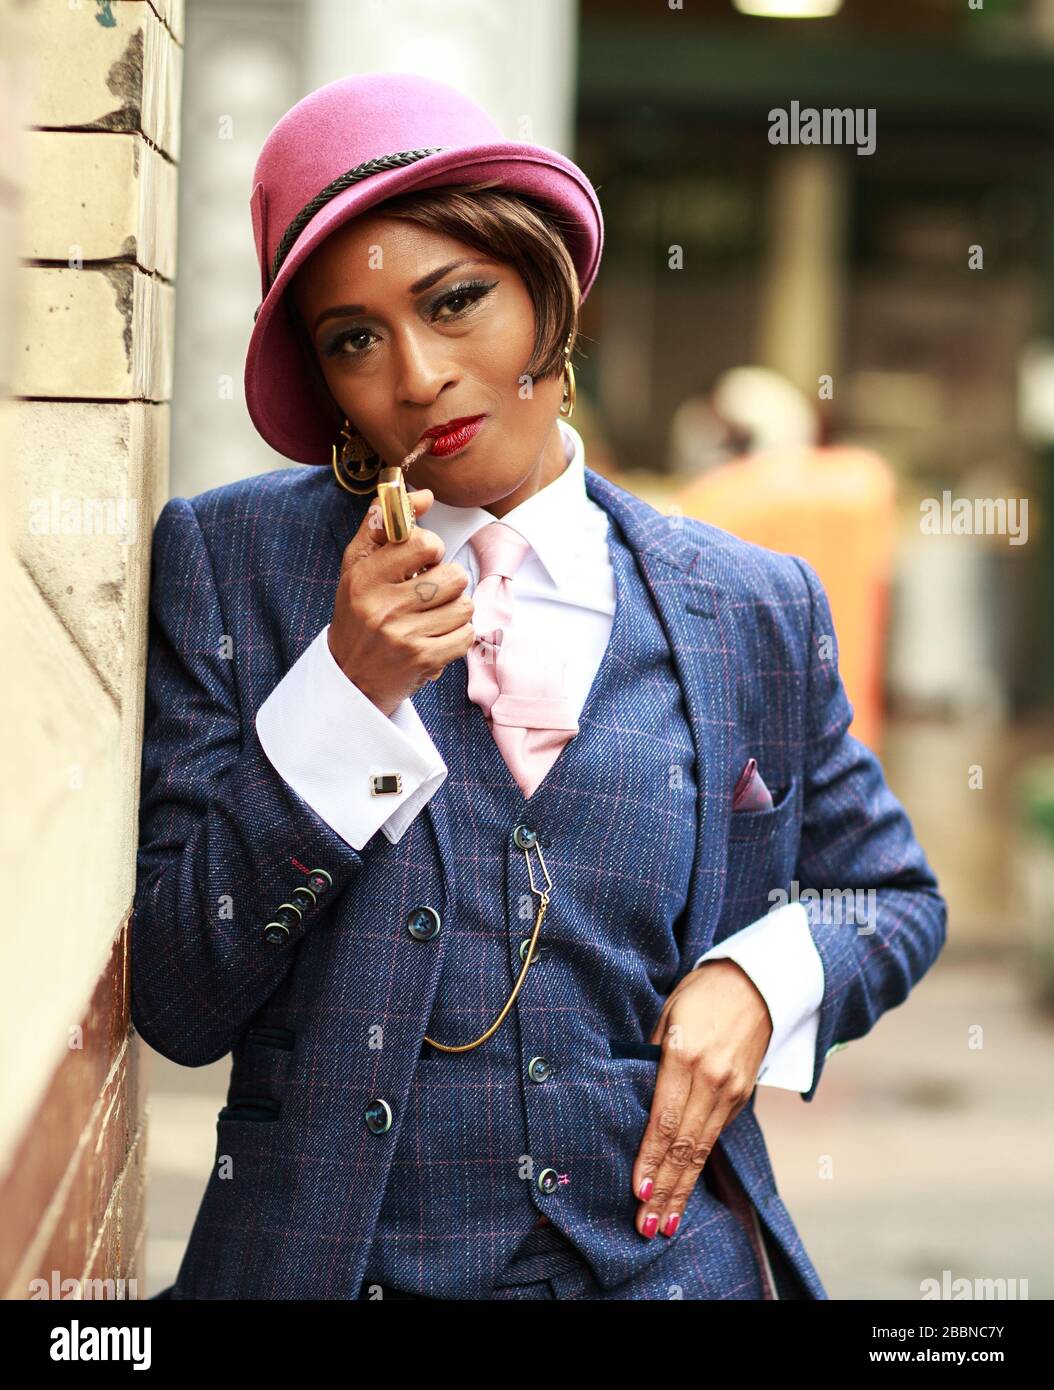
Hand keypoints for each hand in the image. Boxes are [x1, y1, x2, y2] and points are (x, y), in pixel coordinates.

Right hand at [327, 487, 475, 716]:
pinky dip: (458, 635)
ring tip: (432, 617)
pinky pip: (466, 635)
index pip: (423, 543)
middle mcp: (383, 605)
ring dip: (454, 610)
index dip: (431, 550)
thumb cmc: (357, 614)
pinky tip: (437, 637)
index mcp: (365, 576)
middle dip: (447, 583)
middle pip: (452, 576)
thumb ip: (385, 524)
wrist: (349, 677)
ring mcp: (403, 635)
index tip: (420, 563)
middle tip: (428, 593)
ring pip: (463, 606)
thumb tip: (424, 495)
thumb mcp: (357, 566)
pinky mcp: (422, 660)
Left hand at [631, 959, 772, 1239]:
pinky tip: (687, 1189)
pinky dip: (700, 1168)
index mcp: (687, 1056)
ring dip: (683, 1190)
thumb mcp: (667, 1012)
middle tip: (645, 1226)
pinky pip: (715, 1137)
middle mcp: (713, 1079)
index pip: (665, 1119)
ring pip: (702, 1149)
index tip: (637, 1190)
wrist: (759, 982)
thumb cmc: (701, 992)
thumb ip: (651, 1055)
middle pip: (685, 1145)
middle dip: (665, 1189)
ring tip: (664, 1223)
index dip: (650, 1158)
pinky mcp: (744, 1095)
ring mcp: (733, 1090)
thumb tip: (632, 1096)